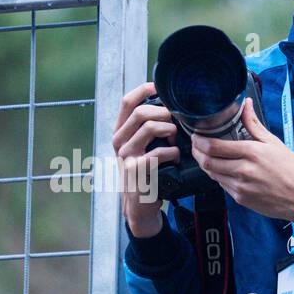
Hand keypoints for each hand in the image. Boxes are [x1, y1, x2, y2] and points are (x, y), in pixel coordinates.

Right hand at [111, 81, 179, 237]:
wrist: (140, 204)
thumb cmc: (147, 173)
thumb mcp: (143, 147)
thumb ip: (150, 128)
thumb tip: (171, 106)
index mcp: (121, 131)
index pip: (127, 101)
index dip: (144, 89)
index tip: (160, 88)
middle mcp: (119, 141)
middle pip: (141, 112)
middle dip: (164, 114)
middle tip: (175, 124)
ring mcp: (126, 155)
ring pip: (150, 127)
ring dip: (170, 133)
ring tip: (175, 143)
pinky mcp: (135, 170)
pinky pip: (159, 152)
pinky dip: (172, 153)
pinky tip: (174, 159)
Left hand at [190, 97, 293, 220]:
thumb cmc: (291, 170)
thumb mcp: (274, 143)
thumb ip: (254, 124)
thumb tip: (246, 104)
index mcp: (251, 153)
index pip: (214, 147)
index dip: (199, 141)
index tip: (196, 136)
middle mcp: (243, 171)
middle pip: (208, 162)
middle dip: (197, 153)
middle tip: (195, 145)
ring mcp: (241, 187)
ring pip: (212, 175)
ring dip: (206, 165)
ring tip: (205, 156)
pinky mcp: (241, 199)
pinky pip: (222, 186)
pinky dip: (218, 176)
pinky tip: (221, 170)